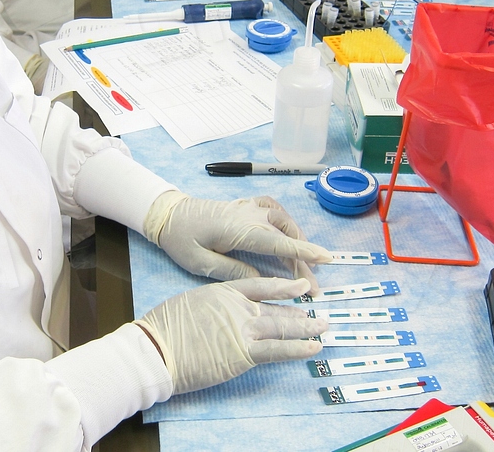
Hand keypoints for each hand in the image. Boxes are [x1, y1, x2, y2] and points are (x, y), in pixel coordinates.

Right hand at [136, 277, 327, 393]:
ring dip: (306, 328)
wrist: (157, 348)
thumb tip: (220, 314)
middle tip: (317, 315)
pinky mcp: (245, 353)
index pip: (261, 285)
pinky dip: (298, 349)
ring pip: (283, 327)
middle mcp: (239, 306)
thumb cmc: (164, 328)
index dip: (284, 286)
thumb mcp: (191, 302)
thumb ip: (213, 305)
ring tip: (323, 328)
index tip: (300, 285)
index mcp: (224, 291)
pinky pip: (279, 350)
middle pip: (277, 308)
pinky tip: (313, 347)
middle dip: (299, 313)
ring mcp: (244, 329)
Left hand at [143, 192, 332, 289]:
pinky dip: (287, 222)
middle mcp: (249, 215)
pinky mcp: (247, 205)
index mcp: (238, 230)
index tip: (325, 259)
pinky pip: (275, 210)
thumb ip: (231, 271)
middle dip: (304, 261)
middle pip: (286, 237)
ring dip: (299, 241)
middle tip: (314, 288)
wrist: (169, 214)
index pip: (277, 242)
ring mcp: (249, 207)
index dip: (303, 252)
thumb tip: (261, 280)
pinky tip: (290, 234)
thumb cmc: (181, 240)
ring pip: (285, 221)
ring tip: (306, 266)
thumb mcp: (200, 263)